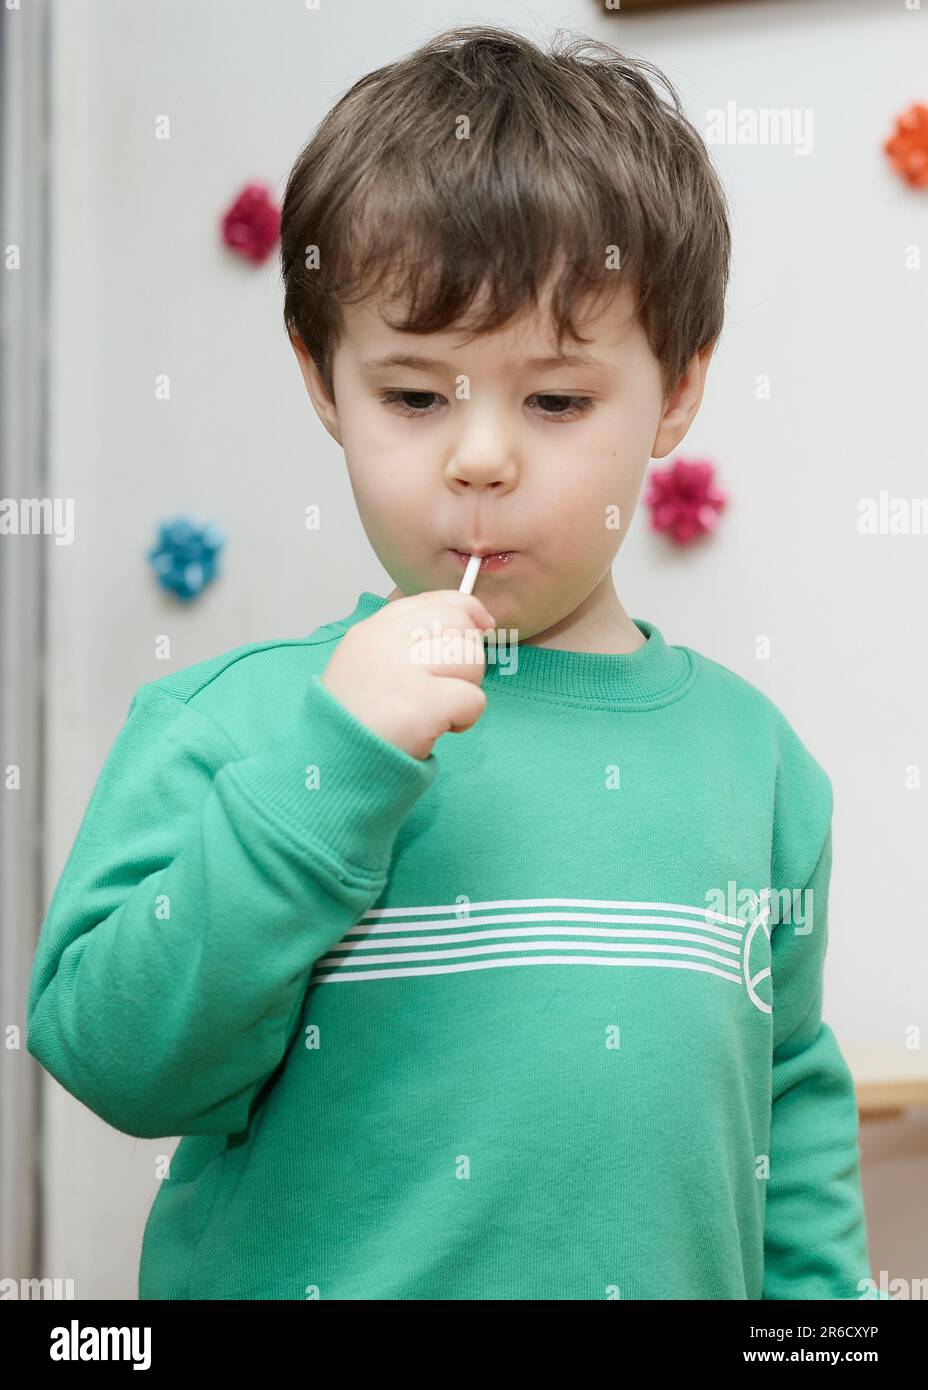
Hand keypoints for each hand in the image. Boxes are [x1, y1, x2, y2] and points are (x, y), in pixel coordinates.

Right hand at [321, 589, 496, 759]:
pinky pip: (474, 699)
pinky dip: (466, 719)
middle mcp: (385, 642)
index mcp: (373, 630)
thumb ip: (408, 640)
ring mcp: (402, 671)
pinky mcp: (421, 705)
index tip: (482, 626)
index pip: (435, 601)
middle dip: (468, 656)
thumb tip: (470, 623)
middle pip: (459, 624)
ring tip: (438, 710)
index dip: (467, 611)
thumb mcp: (367, 664)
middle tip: (448, 687)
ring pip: (472, 658)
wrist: (332, 766)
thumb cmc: (357, 722)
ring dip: (466, 688)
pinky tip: (439, 729)